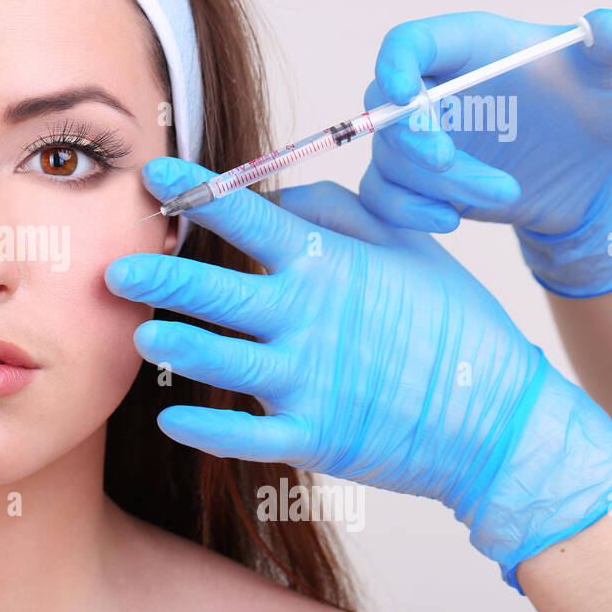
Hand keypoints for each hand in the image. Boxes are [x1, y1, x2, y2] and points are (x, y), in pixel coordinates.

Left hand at [106, 158, 611, 591]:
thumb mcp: (407, 246)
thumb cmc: (452, 323)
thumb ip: (337, 212)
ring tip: (141, 336)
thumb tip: (277, 191)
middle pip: (212, 291)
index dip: (196, 193)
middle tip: (115, 271)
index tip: (155, 175)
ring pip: (216, 359)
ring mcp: (307, 380)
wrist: (496, 419)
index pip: (248, 218)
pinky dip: (201, 430)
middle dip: (158, 278)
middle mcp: (308, 317)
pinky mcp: (311, 437)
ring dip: (173, 345)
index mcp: (329, 264)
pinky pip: (240, 434)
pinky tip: (169, 420)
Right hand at [357, 9, 611, 296]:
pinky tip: (451, 219)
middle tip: (447, 159)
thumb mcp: (607, 75)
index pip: (408, 44)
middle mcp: (430, 89)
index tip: (406, 94)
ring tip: (507, 192)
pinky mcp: (416, 181)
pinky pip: (383, 197)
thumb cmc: (591, 107)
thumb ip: (608, 47)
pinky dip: (408, 211)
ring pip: (393, 160)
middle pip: (385, 108)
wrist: (588, 171)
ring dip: (443, 183)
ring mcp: (417, 138)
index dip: (396, 65)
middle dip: (411, 137)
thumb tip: (606, 25)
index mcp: (465, 48)